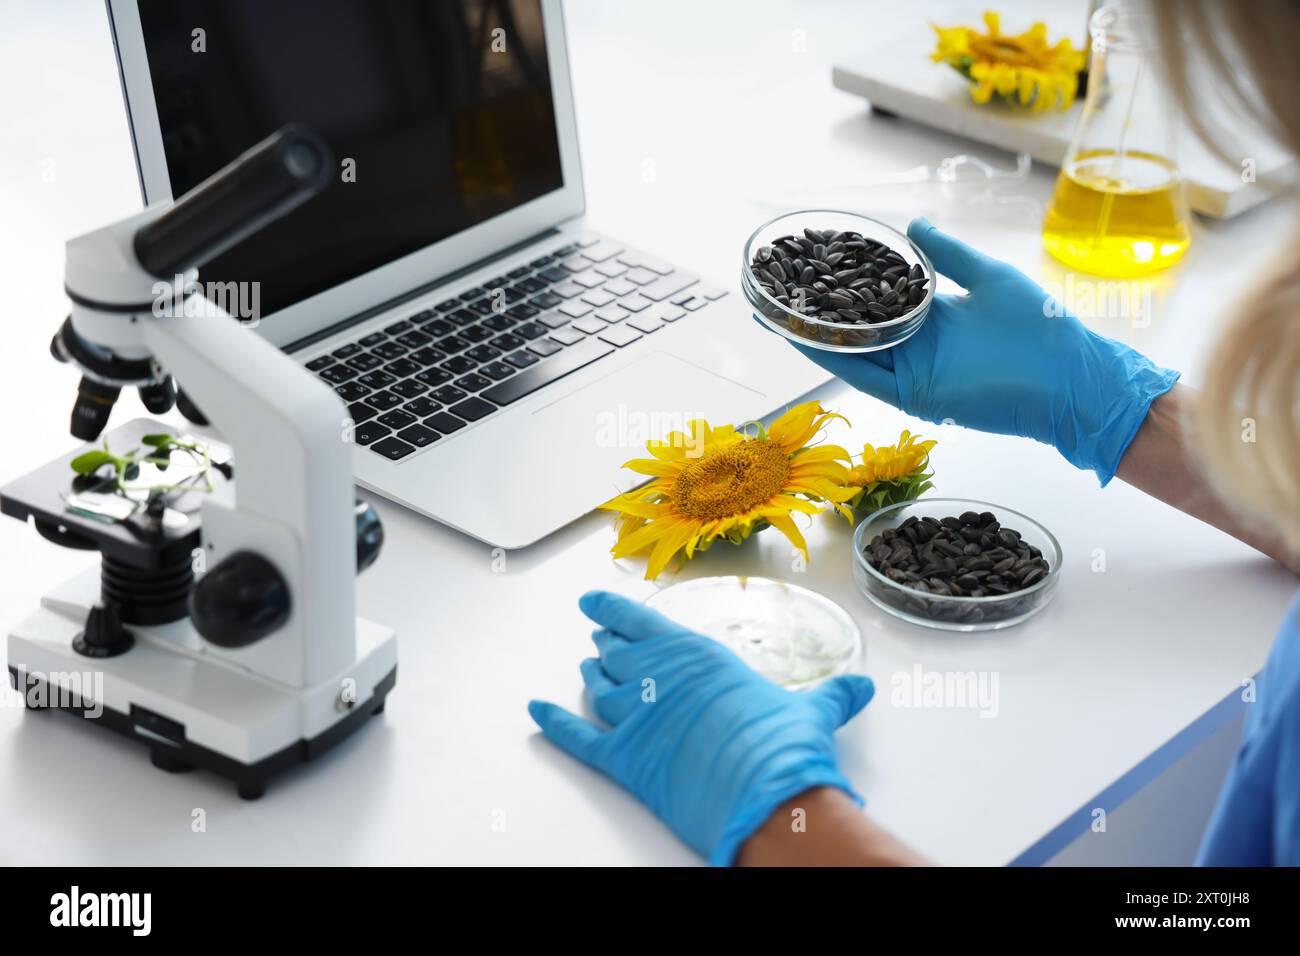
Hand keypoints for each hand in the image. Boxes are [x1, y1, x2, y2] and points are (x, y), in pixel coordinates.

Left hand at [528, 591, 873, 865]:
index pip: (641, 623)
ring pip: (598, 690)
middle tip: (598, 640)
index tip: (593, 602)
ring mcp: (637, 717)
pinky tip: (538, 712)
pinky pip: (578, 737)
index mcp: (696, 657)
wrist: (767, 798)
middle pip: (617, 655)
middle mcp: (659, 678)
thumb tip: (861, 690)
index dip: (612, 611)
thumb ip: (832, 698)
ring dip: (590, 679)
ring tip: (586, 669)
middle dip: (606, 647)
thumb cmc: (785, 749)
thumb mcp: (813, 713)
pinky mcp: (625, 759)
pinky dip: (555, 723)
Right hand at [785, 218, 1179, 484]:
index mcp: (933, 318)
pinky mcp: (913, 395)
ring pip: (850, 353)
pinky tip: (803, 337)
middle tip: (775, 290)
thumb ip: (948, 255)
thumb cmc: (1041, 328)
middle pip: (854, 328)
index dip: (844, 285)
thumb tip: (913, 225)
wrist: (1069, 377)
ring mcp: (912, 372)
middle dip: (814, 312)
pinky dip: (833, 358)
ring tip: (773, 311)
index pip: (877, 301)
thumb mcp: (988, 276)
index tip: (812, 264)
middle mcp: (915, 347)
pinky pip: (865, 375)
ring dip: (811, 335)